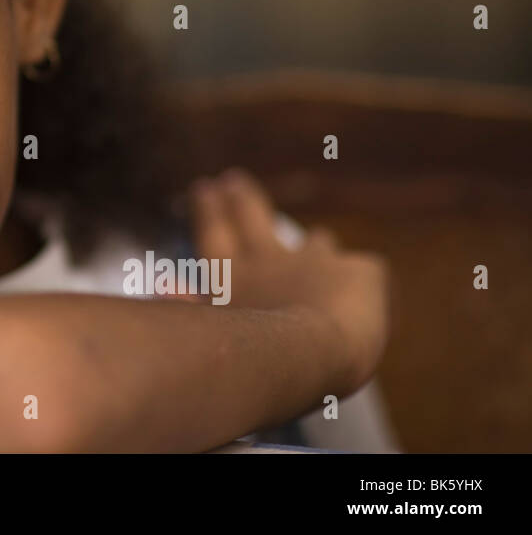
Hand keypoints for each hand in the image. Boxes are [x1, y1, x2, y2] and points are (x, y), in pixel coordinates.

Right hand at [188, 167, 389, 395]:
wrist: (306, 354)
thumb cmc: (246, 353)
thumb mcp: (204, 327)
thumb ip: (185, 305)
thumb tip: (166, 286)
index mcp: (233, 277)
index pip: (216, 236)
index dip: (210, 211)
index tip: (204, 187)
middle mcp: (272, 264)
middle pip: (252, 220)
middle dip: (240, 201)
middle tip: (230, 180)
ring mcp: (316, 266)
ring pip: (315, 242)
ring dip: (315, 241)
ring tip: (317, 237)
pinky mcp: (358, 273)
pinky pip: (363, 269)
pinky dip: (361, 276)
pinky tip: (367, 282)